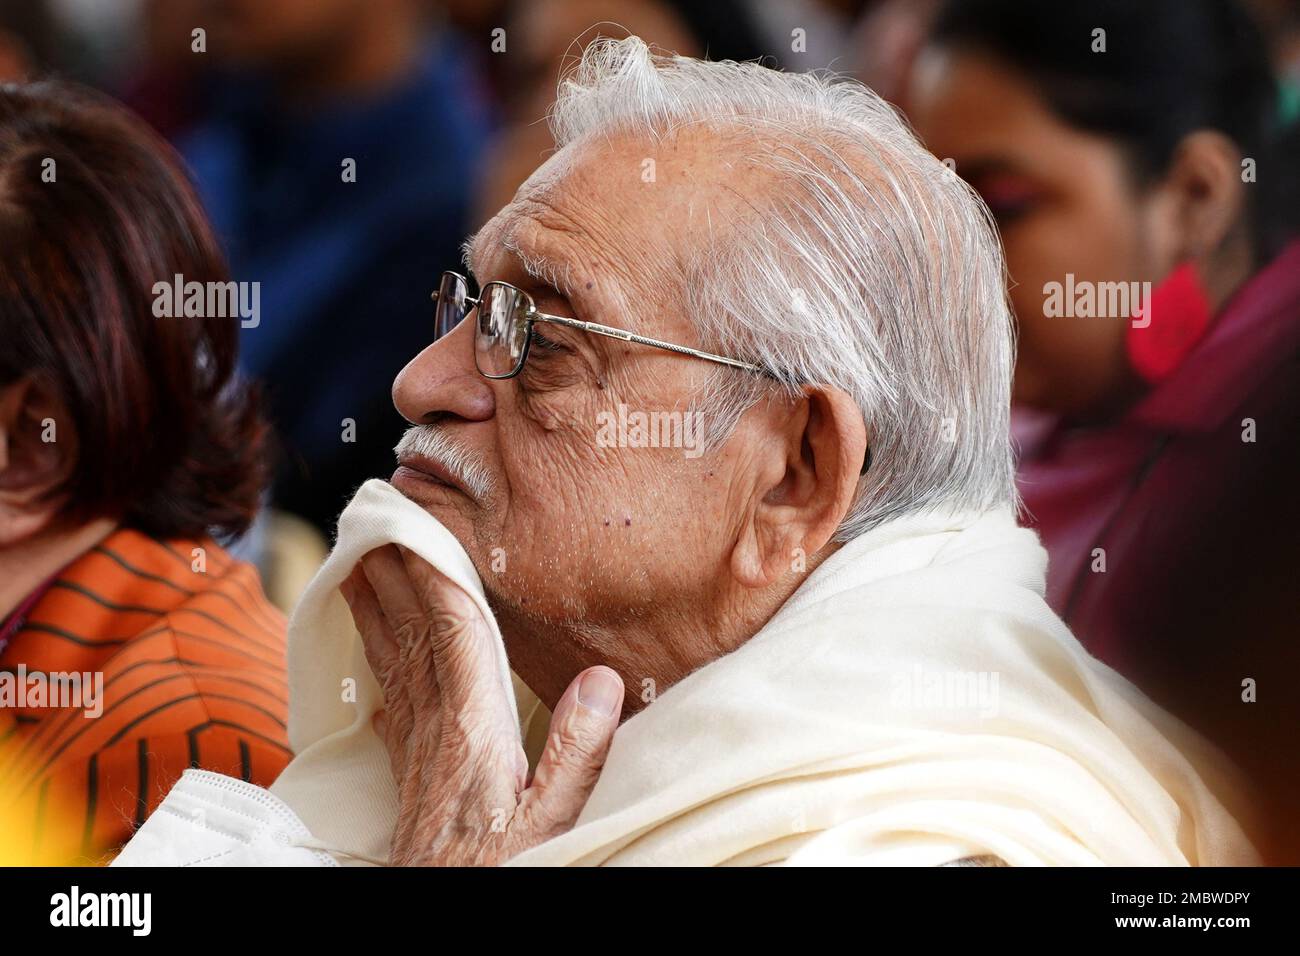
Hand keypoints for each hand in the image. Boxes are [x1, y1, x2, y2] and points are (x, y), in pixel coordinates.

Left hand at [339, 545, 623, 864]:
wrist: (442, 914)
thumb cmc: (501, 871)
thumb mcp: (554, 819)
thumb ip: (576, 752)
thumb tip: (601, 679)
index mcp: (473, 730)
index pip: (453, 633)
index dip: (436, 575)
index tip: (418, 524)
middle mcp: (437, 729)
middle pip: (413, 634)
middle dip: (395, 573)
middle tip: (374, 519)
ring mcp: (419, 750)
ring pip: (394, 661)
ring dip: (376, 608)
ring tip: (359, 565)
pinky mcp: (411, 774)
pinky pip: (391, 698)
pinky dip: (380, 663)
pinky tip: (375, 656)